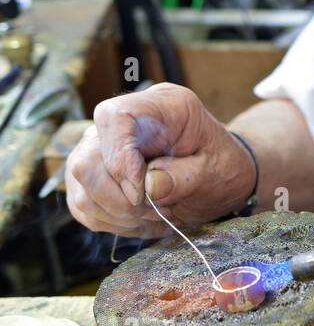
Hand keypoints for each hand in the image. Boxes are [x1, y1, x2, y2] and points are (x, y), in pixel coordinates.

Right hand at [66, 82, 256, 235]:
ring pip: (81, 185)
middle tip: (155, 211)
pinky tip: (140, 218)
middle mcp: (124, 119)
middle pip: (88, 159)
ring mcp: (102, 144)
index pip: (115, 117)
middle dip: (119, 199)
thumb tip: (148, 187)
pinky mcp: (93, 173)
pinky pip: (82, 203)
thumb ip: (184, 178)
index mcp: (162, 105)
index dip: (120, 160)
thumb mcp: (215, 172)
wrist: (218, 175)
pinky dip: (110, 220)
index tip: (141, 194)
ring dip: (117, 213)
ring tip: (154, 215)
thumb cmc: (220, 167)